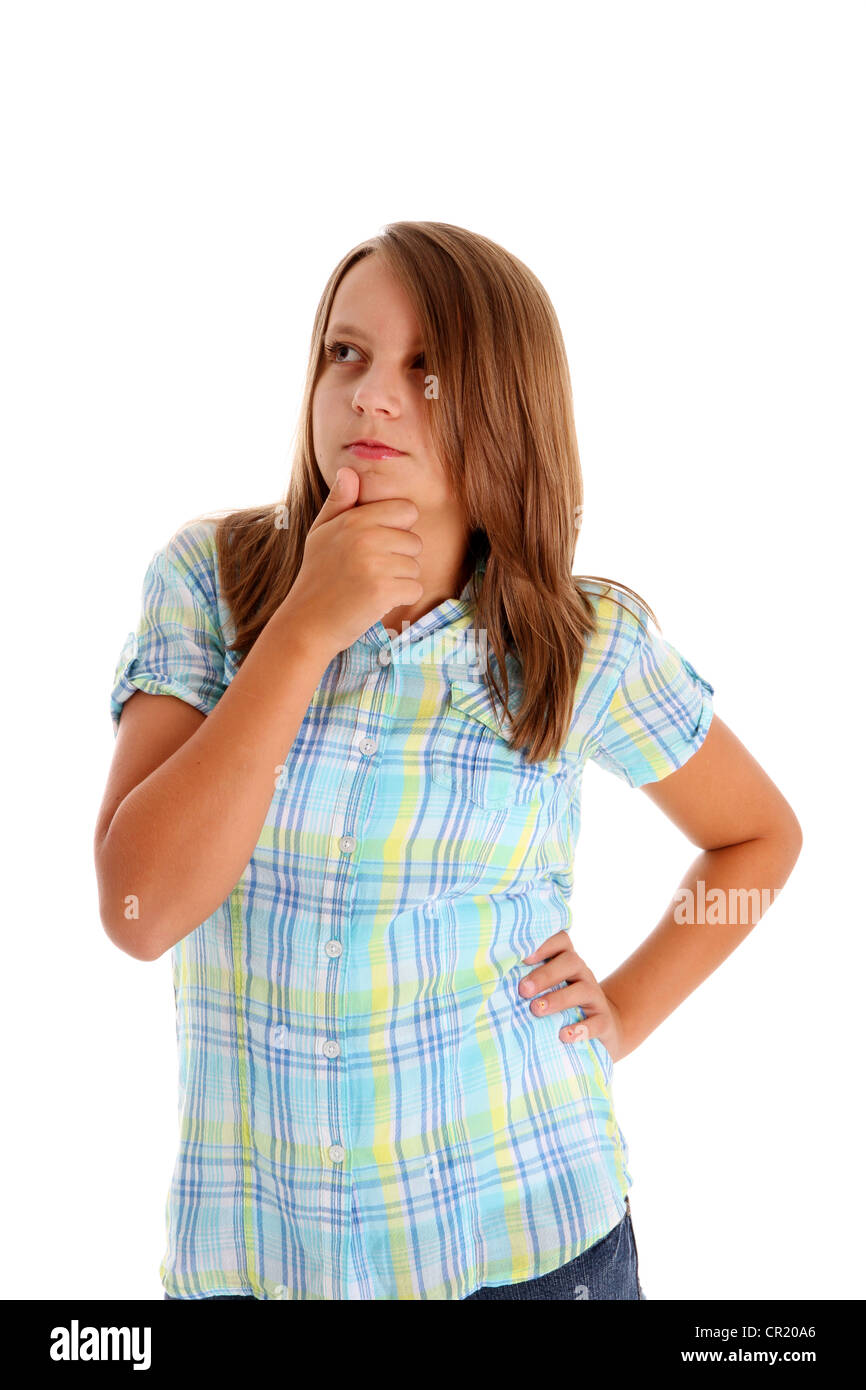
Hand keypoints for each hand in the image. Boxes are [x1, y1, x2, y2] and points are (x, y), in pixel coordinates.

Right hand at [277, 466, 423, 656]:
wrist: (307, 622)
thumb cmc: (316, 576)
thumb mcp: (321, 533)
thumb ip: (339, 502)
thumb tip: (349, 471)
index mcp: (354, 520)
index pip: (407, 510)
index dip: (398, 529)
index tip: (378, 545)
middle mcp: (366, 538)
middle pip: (415, 541)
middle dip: (400, 558)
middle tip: (370, 571)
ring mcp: (375, 564)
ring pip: (415, 567)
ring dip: (399, 580)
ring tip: (370, 586)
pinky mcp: (383, 591)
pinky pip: (414, 589)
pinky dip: (400, 599)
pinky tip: (376, 601)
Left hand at [520, 931, 624, 1061]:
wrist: (602, 1029)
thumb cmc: (561, 1005)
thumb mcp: (546, 990)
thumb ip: (527, 982)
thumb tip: (489, 981)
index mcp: (567, 962)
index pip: (561, 940)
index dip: (543, 944)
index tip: (522, 957)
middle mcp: (583, 975)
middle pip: (571, 961)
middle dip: (545, 974)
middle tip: (522, 990)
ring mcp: (596, 997)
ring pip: (583, 989)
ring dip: (558, 999)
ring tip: (536, 1010)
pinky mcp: (605, 1022)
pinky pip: (597, 1022)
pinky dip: (580, 1029)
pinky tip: (564, 1035)